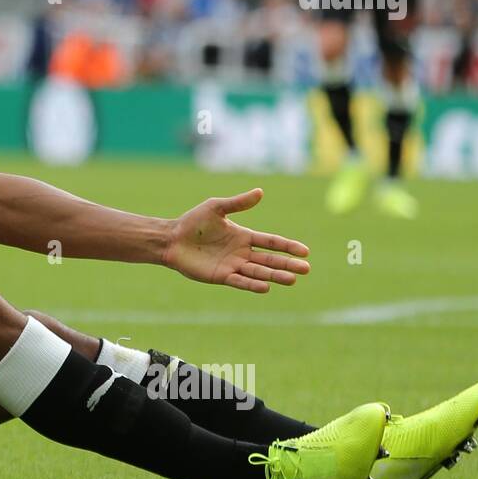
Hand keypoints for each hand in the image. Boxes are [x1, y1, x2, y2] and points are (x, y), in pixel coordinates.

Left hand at [162, 188, 309, 292]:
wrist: (172, 238)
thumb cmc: (193, 222)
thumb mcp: (216, 207)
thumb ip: (238, 203)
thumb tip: (260, 192)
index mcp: (243, 236)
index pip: (271, 242)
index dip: (288, 246)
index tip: (305, 251)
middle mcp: (241, 253)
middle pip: (270, 260)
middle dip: (287, 264)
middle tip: (306, 269)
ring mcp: (232, 265)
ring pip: (259, 272)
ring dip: (275, 275)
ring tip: (292, 279)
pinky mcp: (221, 276)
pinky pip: (240, 281)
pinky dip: (253, 284)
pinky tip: (267, 287)